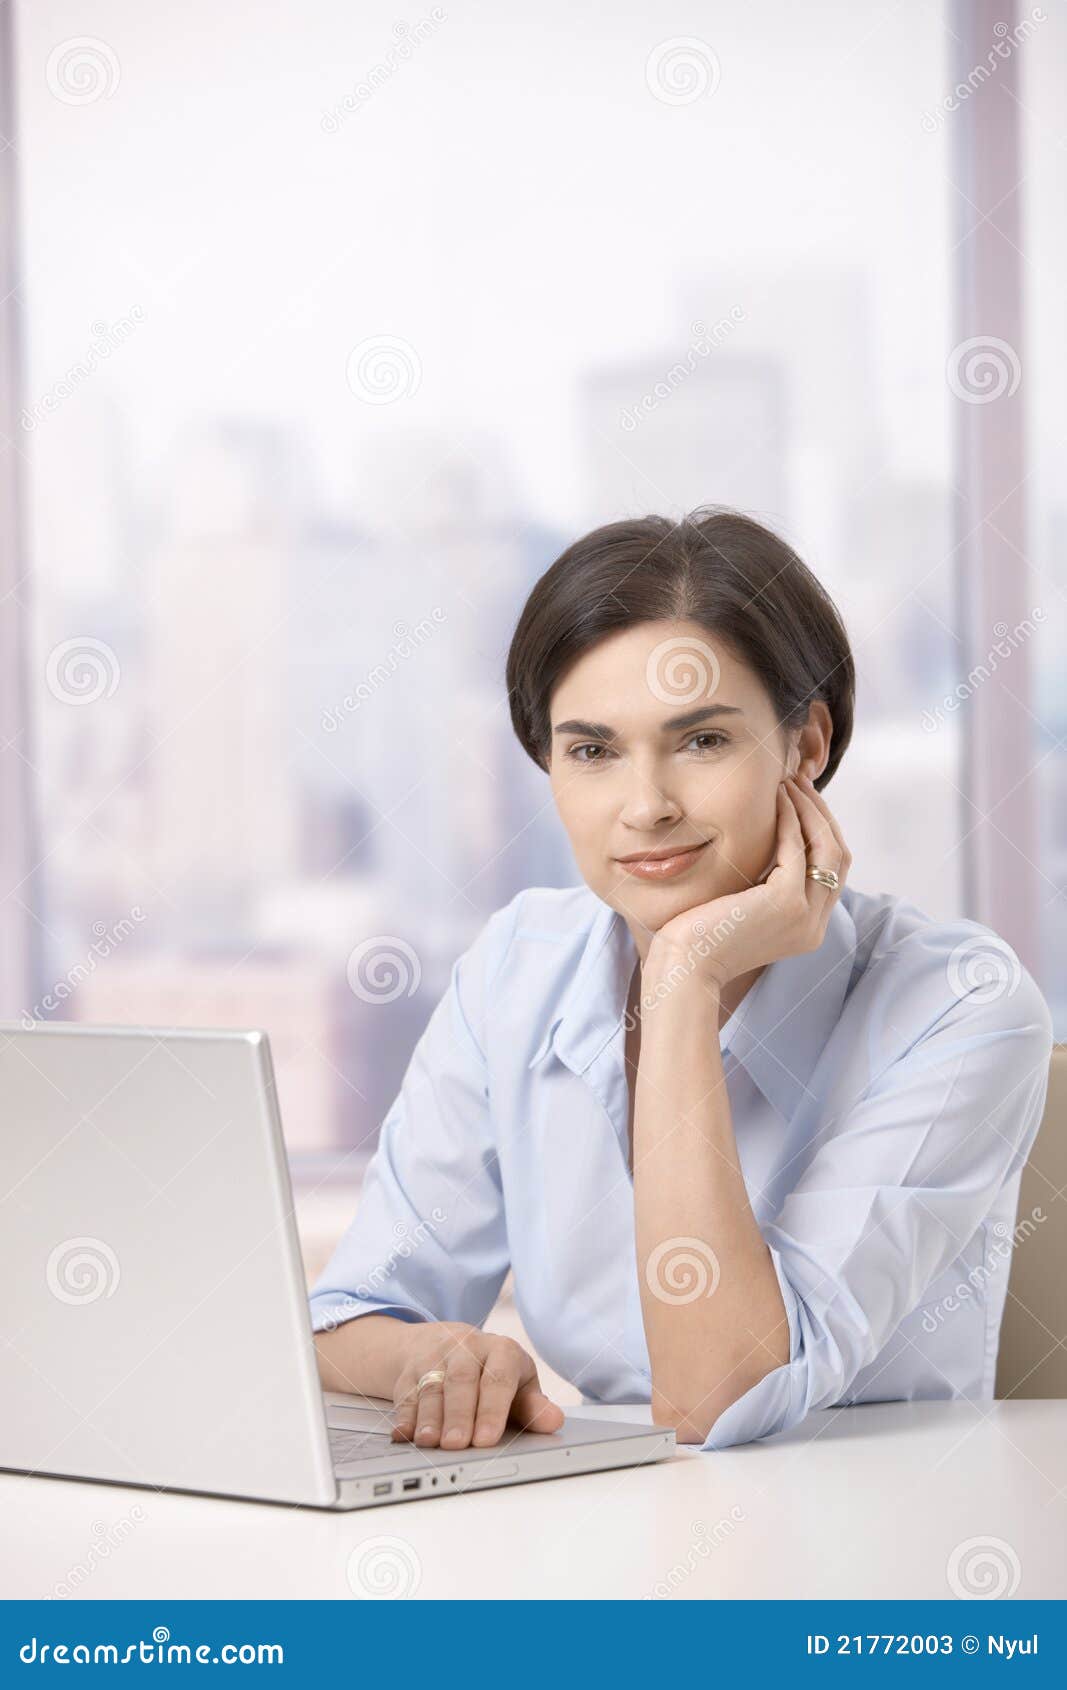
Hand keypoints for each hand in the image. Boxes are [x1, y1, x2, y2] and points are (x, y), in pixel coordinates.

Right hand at [389, 1321, 565, 1449]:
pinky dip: (404, 1417)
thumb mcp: (517, 1383)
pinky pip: (405, 1392)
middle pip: (461, 1380)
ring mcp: (435, 1356)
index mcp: (500, 1350)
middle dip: (458, 1415)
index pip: (497, 1379)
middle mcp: (466, 1348)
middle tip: (457, 1445)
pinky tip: (404, 1435)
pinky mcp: (410, 1369)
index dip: (492, 1410)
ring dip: (429, 1417)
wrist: (446, 1341)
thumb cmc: (490, 1371)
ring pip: (431, 1385)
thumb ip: (533, 1406)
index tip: (487, 1439)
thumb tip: (554, 1421)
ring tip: (430, 1443)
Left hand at [647, 773, 851, 992]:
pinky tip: (775, 799)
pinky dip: (790, 819)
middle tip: (800, 782)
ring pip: (828, 849)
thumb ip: (763, 885)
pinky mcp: (787, 903)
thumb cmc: (700, 940)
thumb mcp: (743, 909)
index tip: (801, 800)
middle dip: (822, 814)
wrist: (684, 968)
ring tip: (789, 782)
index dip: (822, 831)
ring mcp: (805, 916)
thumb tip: (771, 844)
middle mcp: (814, 925)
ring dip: (810, 810)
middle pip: (838, 856)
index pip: (831, 872)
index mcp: (807, 929)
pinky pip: (797, 849)